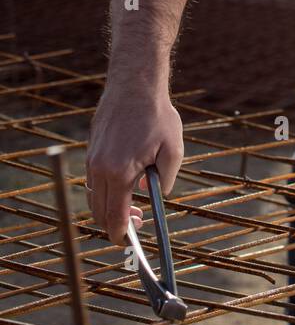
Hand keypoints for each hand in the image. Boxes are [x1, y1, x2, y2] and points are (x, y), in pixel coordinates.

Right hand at [86, 85, 183, 245]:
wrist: (135, 84)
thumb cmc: (157, 116)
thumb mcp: (173, 150)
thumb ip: (164, 180)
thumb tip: (154, 197)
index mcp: (121, 173)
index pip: (114, 217)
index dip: (121, 234)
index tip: (130, 240)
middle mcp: (100, 168)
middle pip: (99, 212)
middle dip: (115, 224)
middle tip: (137, 221)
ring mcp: (93, 158)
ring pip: (94, 196)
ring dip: (110, 206)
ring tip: (133, 200)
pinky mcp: (91, 148)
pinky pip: (94, 178)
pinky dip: (106, 188)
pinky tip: (125, 177)